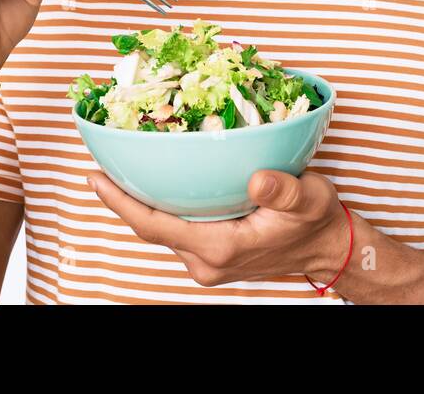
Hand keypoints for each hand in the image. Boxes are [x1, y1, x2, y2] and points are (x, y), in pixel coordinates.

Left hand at [86, 169, 350, 287]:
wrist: (327, 248)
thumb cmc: (316, 221)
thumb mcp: (309, 198)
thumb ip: (283, 191)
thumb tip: (258, 179)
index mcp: (221, 247)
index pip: (156, 226)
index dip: (121, 202)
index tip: (95, 177)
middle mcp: (206, 260)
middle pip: (150, 228)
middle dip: (122, 197)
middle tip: (100, 162)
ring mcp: (206, 261)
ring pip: (161, 229)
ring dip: (140, 202)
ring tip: (120, 166)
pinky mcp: (210, 254)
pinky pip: (175, 230)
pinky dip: (160, 207)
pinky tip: (154, 182)